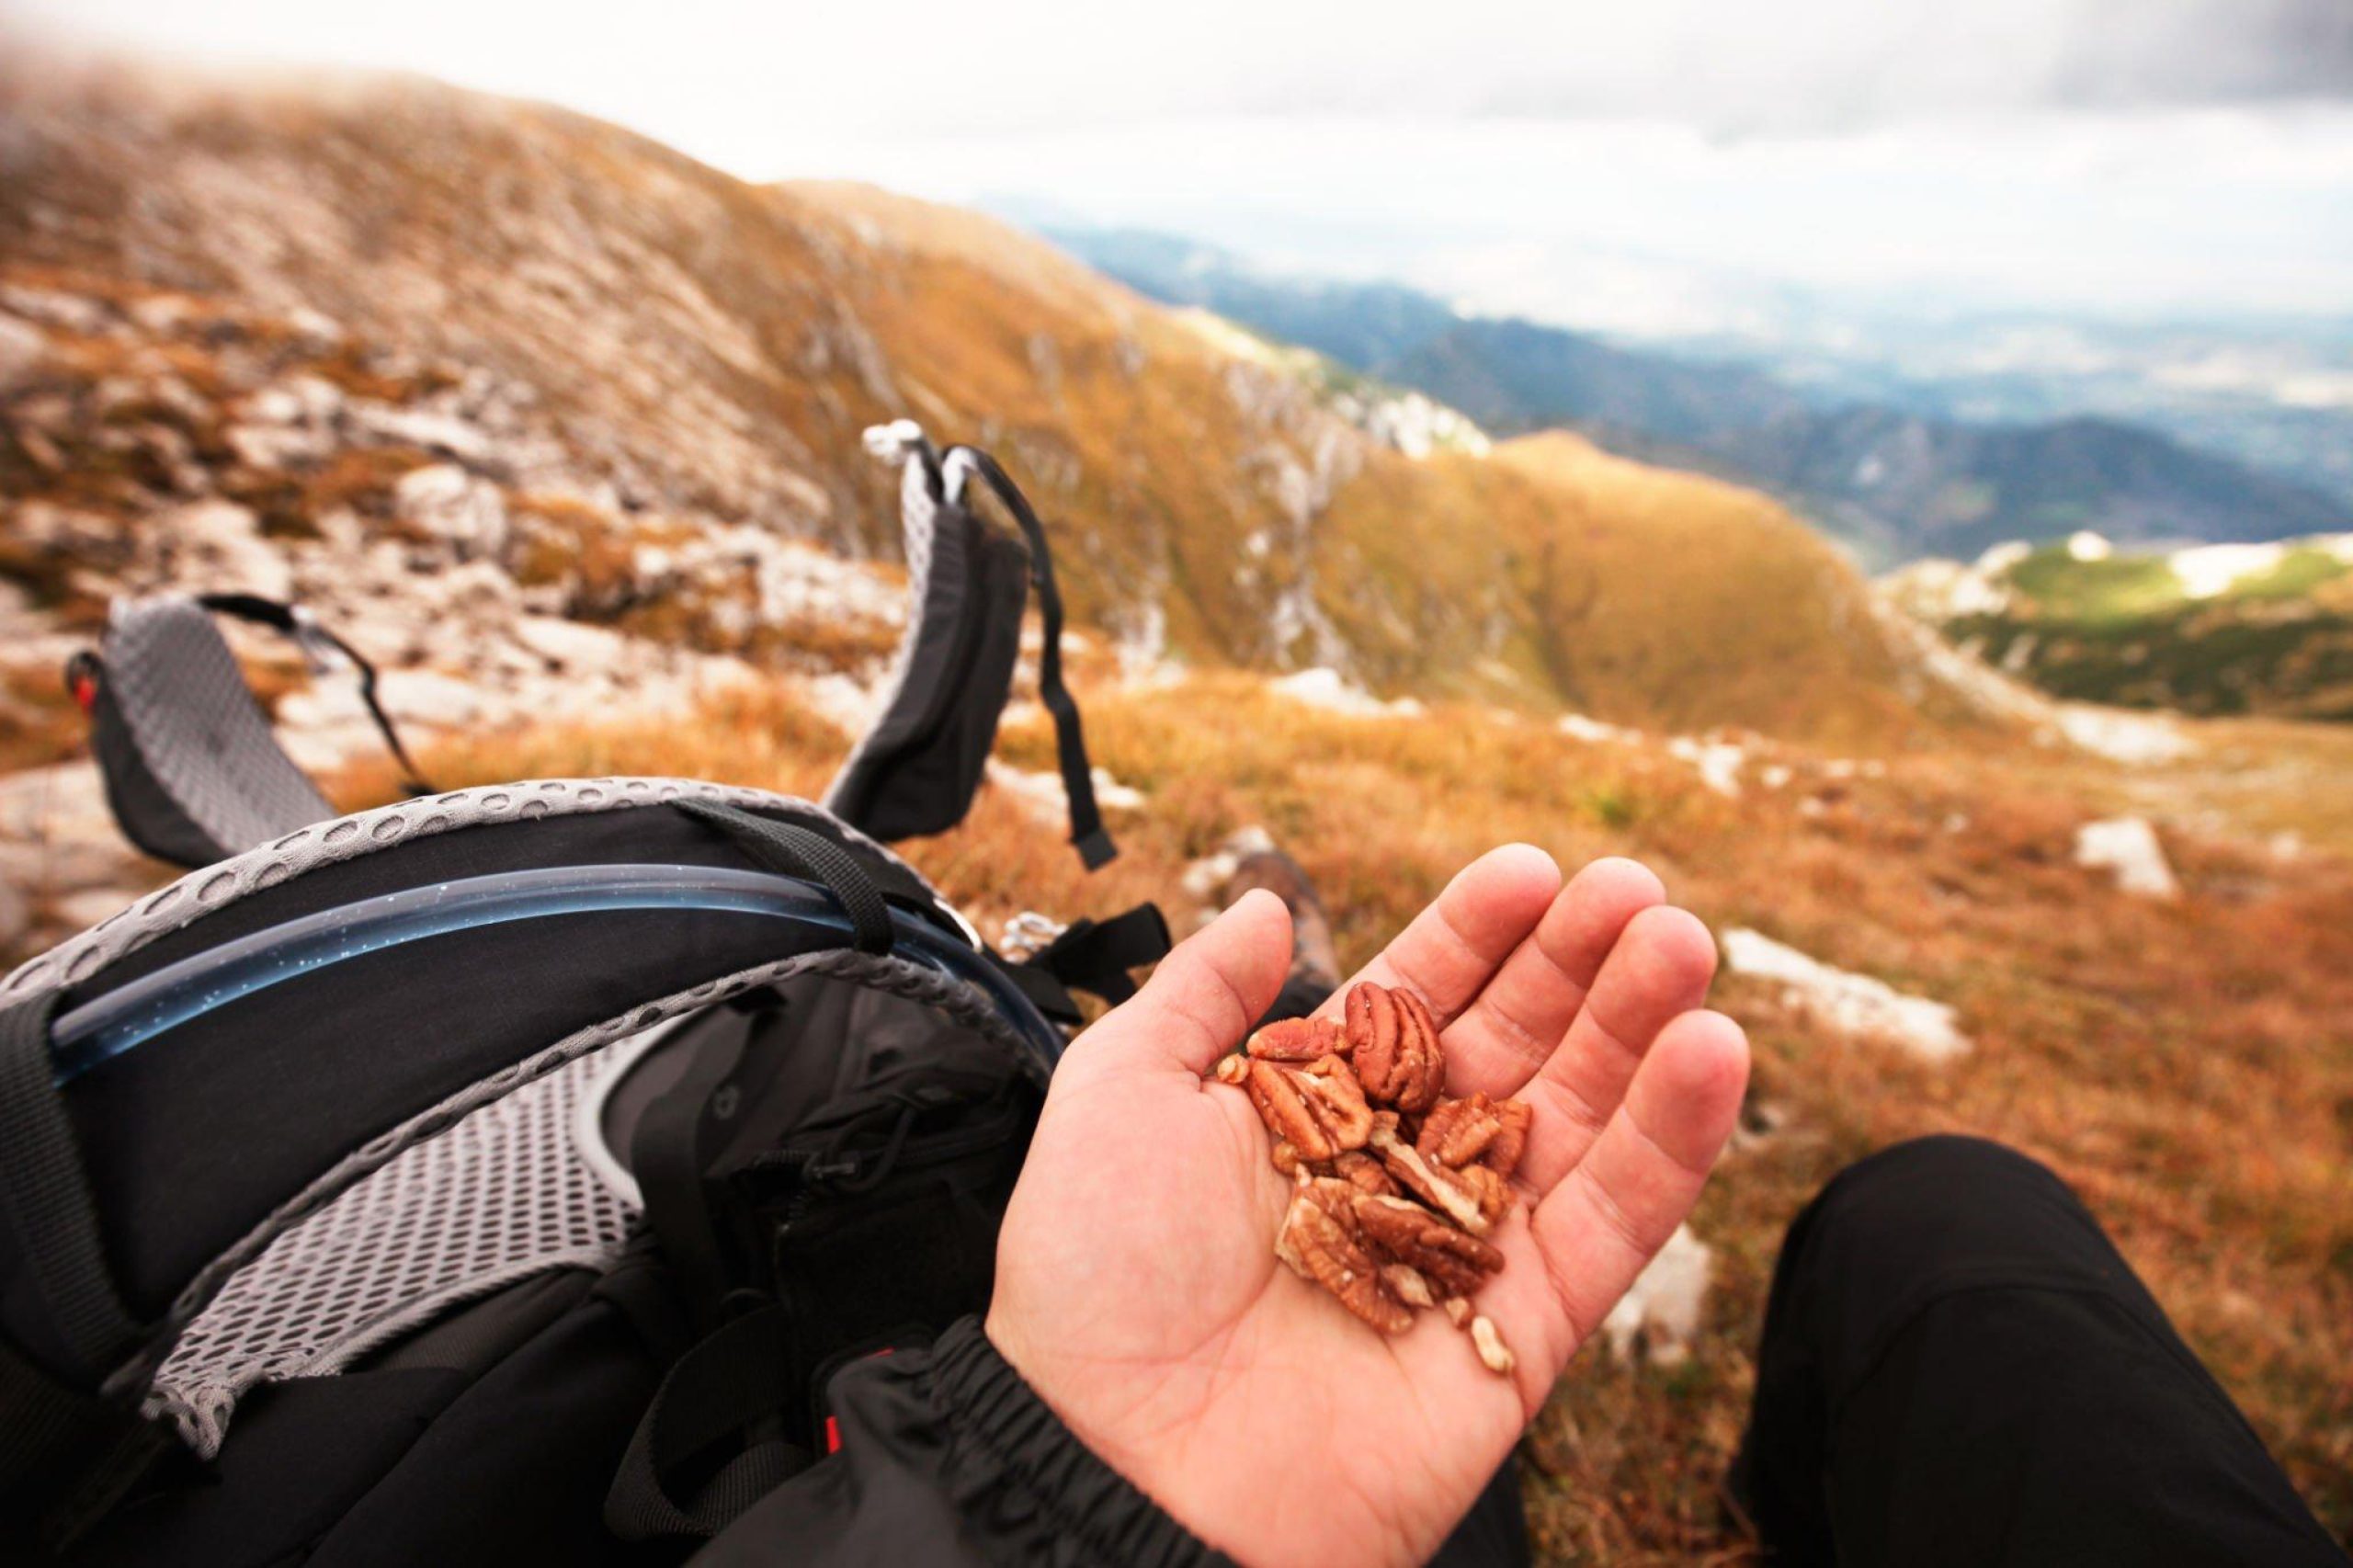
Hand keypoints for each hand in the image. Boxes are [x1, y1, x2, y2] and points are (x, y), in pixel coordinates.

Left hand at [986, 847, 1748, 1567]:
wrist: (1119, 1455)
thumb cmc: (1097, 1277)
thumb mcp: (1120, 1094)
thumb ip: (1199, 992)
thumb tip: (1265, 905)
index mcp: (1308, 1115)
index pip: (1415, 1001)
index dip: (1476, 934)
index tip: (1534, 869)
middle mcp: (1394, 1173)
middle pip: (1513, 1049)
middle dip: (1579, 966)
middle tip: (1638, 892)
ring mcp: (1464, 1252)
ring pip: (1578, 1124)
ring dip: (1640, 1033)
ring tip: (1682, 946)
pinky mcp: (1521, 1333)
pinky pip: (1613, 1229)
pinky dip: (1671, 1145)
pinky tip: (1711, 1054)